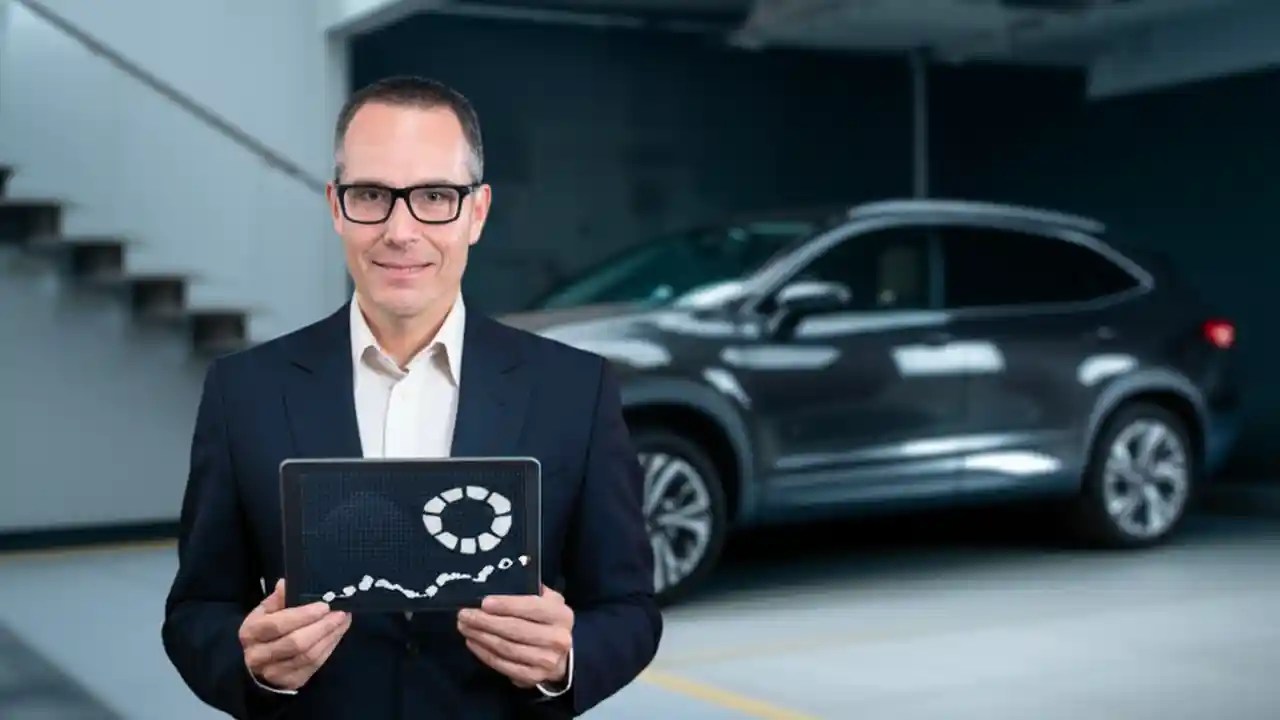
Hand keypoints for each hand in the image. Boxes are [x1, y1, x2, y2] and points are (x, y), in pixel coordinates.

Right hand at [239, 579, 350, 690]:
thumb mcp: (265, 612)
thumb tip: (285, 584)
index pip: (278, 624)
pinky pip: (315, 665)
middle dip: (322, 627)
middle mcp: (259, 655)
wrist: (258, 663)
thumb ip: (277, 599)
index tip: (324, 606)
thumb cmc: (265, 631)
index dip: (303, 615)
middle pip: (295, 643)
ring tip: (343, 621)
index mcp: (250, 632)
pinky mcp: (291, 682)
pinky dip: (329, 648)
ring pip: (308, 656)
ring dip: (330, 637)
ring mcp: (274, 672)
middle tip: (340, 613)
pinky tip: (338, 634)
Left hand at [457, 584, 573, 688]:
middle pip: (515, 629)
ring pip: (506, 648)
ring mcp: (546, 661)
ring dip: (480, 637)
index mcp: (561, 615)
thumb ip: (531, 591)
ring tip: (464, 627)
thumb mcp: (548, 601)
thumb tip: (498, 581)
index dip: (506, 605)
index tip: (483, 602)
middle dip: (485, 621)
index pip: (532, 607)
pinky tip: (473, 642)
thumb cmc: (548, 621)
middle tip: (464, 614)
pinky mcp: (533, 677)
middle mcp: (557, 639)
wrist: (563, 655)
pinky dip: (484, 654)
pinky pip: (503, 665)